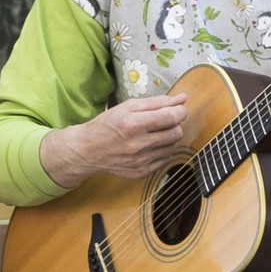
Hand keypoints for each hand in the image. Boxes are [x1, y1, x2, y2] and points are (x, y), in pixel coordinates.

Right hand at [43, 95, 195, 185]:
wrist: (88, 150)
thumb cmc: (107, 125)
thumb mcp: (128, 106)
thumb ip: (157, 102)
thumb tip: (183, 98)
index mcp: (134, 124)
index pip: (172, 117)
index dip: (180, 111)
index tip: (178, 108)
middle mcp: (138, 145)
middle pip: (176, 133)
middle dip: (175, 124)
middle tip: (164, 120)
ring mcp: (141, 161)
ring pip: (173, 147)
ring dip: (170, 137)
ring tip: (156, 133)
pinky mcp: (143, 172)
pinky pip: (165, 160)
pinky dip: (163, 150)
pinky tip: (150, 145)